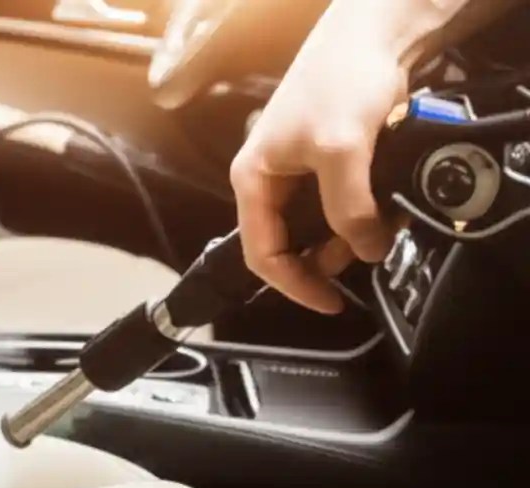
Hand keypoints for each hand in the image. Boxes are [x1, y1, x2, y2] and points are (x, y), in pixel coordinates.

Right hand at [230, 8, 408, 313]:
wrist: (370, 36)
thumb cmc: (338, 81)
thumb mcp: (340, 151)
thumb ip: (349, 209)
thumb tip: (365, 251)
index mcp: (253, 180)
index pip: (261, 254)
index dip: (295, 285)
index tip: (331, 302)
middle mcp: (270, 180)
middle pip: (290, 245)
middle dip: (327, 259)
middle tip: (365, 257)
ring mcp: (298, 172)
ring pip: (318, 227)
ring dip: (350, 235)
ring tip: (381, 227)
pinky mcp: (327, 163)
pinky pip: (339, 204)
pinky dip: (363, 212)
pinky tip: (384, 205)